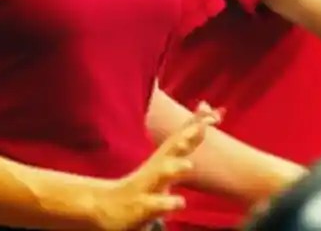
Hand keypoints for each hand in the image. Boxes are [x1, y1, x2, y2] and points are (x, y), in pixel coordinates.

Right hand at [91, 103, 219, 230]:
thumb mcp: (164, 163)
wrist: (107, 208)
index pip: (180, 137)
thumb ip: (183, 143)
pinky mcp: (140, 207)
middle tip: (201, 127)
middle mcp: (154, 169)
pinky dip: (167, 203)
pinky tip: (180, 202)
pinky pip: (154, 205)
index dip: (196, 124)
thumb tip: (201, 113)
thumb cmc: (143, 185)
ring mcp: (147, 187)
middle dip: (185, 137)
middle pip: (170, 149)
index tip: (213, 112)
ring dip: (174, 168)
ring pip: (160, 176)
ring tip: (188, 164)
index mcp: (162, 159)